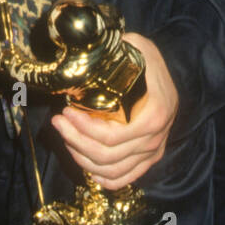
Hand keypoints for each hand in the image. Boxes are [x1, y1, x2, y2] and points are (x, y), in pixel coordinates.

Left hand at [51, 33, 177, 189]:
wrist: (167, 70)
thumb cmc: (147, 58)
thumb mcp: (134, 46)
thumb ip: (112, 48)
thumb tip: (81, 44)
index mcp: (154, 115)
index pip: (110, 136)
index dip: (82, 129)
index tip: (65, 112)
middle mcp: (155, 138)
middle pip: (107, 156)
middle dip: (75, 141)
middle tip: (58, 123)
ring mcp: (154, 151)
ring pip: (113, 170)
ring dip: (83, 159)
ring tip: (66, 138)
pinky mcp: (150, 158)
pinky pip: (127, 178)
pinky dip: (105, 179)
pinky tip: (88, 169)